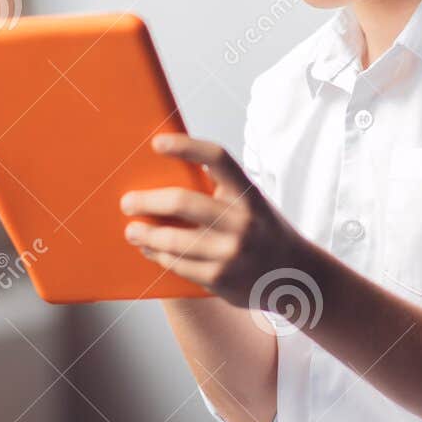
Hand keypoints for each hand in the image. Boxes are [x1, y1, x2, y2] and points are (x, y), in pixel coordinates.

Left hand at [120, 133, 307, 306]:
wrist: (293, 274)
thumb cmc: (261, 229)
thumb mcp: (250, 203)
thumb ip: (218, 190)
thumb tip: (164, 174)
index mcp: (249, 193)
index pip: (217, 159)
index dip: (186, 147)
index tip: (157, 143)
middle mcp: (243, 221)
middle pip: (183, 202)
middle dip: (147, 201)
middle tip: (128, 202)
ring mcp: (231, 252)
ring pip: (173, 240)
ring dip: (145, 234)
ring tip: (132, 231)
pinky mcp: (221, 278)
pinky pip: (178, 264)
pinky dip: (159, 255)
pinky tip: (151, 249)